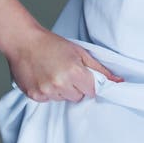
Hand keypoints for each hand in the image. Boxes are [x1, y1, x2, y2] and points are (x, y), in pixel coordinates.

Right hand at [6, 26, 124, 102]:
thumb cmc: (52, 44)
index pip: (91, 91)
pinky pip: (49, 100)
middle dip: (75, 87)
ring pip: (63, 99)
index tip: (82, 75)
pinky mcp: (34, 96)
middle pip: (78, 97)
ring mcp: (46, 91)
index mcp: (74, 72)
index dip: (88, 83)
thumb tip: (119, 82)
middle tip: (66, 71)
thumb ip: (100, 70)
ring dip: (61, 90)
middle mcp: (60, 84)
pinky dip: (48, 91)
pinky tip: (44, 77)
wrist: (24, 42)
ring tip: (53, 72)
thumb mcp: (80, 52)